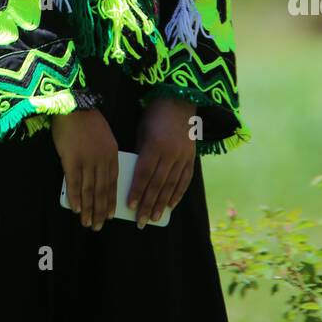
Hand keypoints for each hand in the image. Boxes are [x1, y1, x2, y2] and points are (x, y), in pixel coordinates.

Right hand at [51, 108, 117, 230]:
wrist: (73, 105)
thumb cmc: (87, 120)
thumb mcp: (105, 137)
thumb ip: (105, 156)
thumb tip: (101, 176)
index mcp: (112, 154)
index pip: (113, 183)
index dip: (110, 201)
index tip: (109, 215)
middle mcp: (101, 160)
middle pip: (101, 191)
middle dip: (100, 210)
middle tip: (97, 226)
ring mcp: (86, 161)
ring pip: (89, 190)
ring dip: (88, 209)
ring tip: (87, 223)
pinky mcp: (71, 160)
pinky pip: (74, 183)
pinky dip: (75, 198)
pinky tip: (76, 209)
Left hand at [128, 98, 196, 227]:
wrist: (180, 100)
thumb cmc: (154, 115)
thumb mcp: (142, 131)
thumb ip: (140, 153)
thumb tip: (135, 176)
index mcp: (155, 146)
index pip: (144, 174)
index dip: (137, 191)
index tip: (130, 206)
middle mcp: (170, 154)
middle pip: (157, 184)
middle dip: (148, 204)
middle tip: (140, 221)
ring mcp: (183, 157)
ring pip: (171, 185)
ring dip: (162, 204)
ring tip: (154, 218)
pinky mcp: (191, 158)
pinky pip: (185, 180)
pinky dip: (178, 194)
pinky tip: (171, 205)